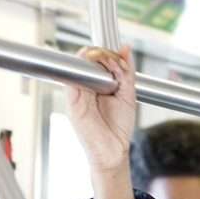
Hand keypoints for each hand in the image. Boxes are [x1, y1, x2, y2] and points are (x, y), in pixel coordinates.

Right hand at [66, 45, 138, 198]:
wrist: (114, 151)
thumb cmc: (118, 127)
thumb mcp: (127, 94)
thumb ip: (127, 72)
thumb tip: (124, 47)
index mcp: (95, 86)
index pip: (94, 60)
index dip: (105, 53)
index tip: (119, 57)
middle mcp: (83, 89)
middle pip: (86, 59)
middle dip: (103, 54)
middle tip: (117, 64)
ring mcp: (76, 95)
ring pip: (79, 66)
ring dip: (97, 59)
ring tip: (113, 66)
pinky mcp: (73, 104)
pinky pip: (72, 80)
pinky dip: (85, 70)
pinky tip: (100, 70)